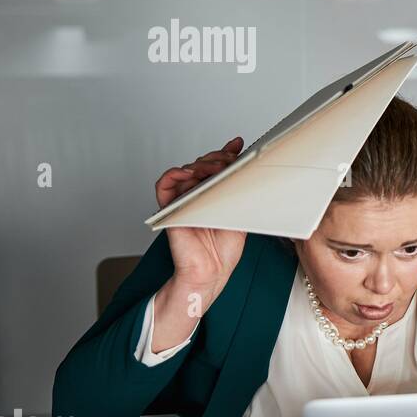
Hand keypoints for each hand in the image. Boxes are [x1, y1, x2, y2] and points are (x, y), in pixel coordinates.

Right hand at [155, 137, 247, 298]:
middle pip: (202, 165)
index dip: (226, 152)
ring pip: (186, 171)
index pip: (217, 167)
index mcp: (213, 195)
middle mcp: (197, 195)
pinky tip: (188, 173)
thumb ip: (241, 193)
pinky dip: (173, 175)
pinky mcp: (170, 209)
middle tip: (231, 158)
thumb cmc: (224, 250)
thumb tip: (251, 173)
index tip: (238, 144)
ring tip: (217, 167)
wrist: (212, 272)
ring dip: (201, 164)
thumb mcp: (241, 214)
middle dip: (217, 157)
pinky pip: (164, 186)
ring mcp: (183, 201)